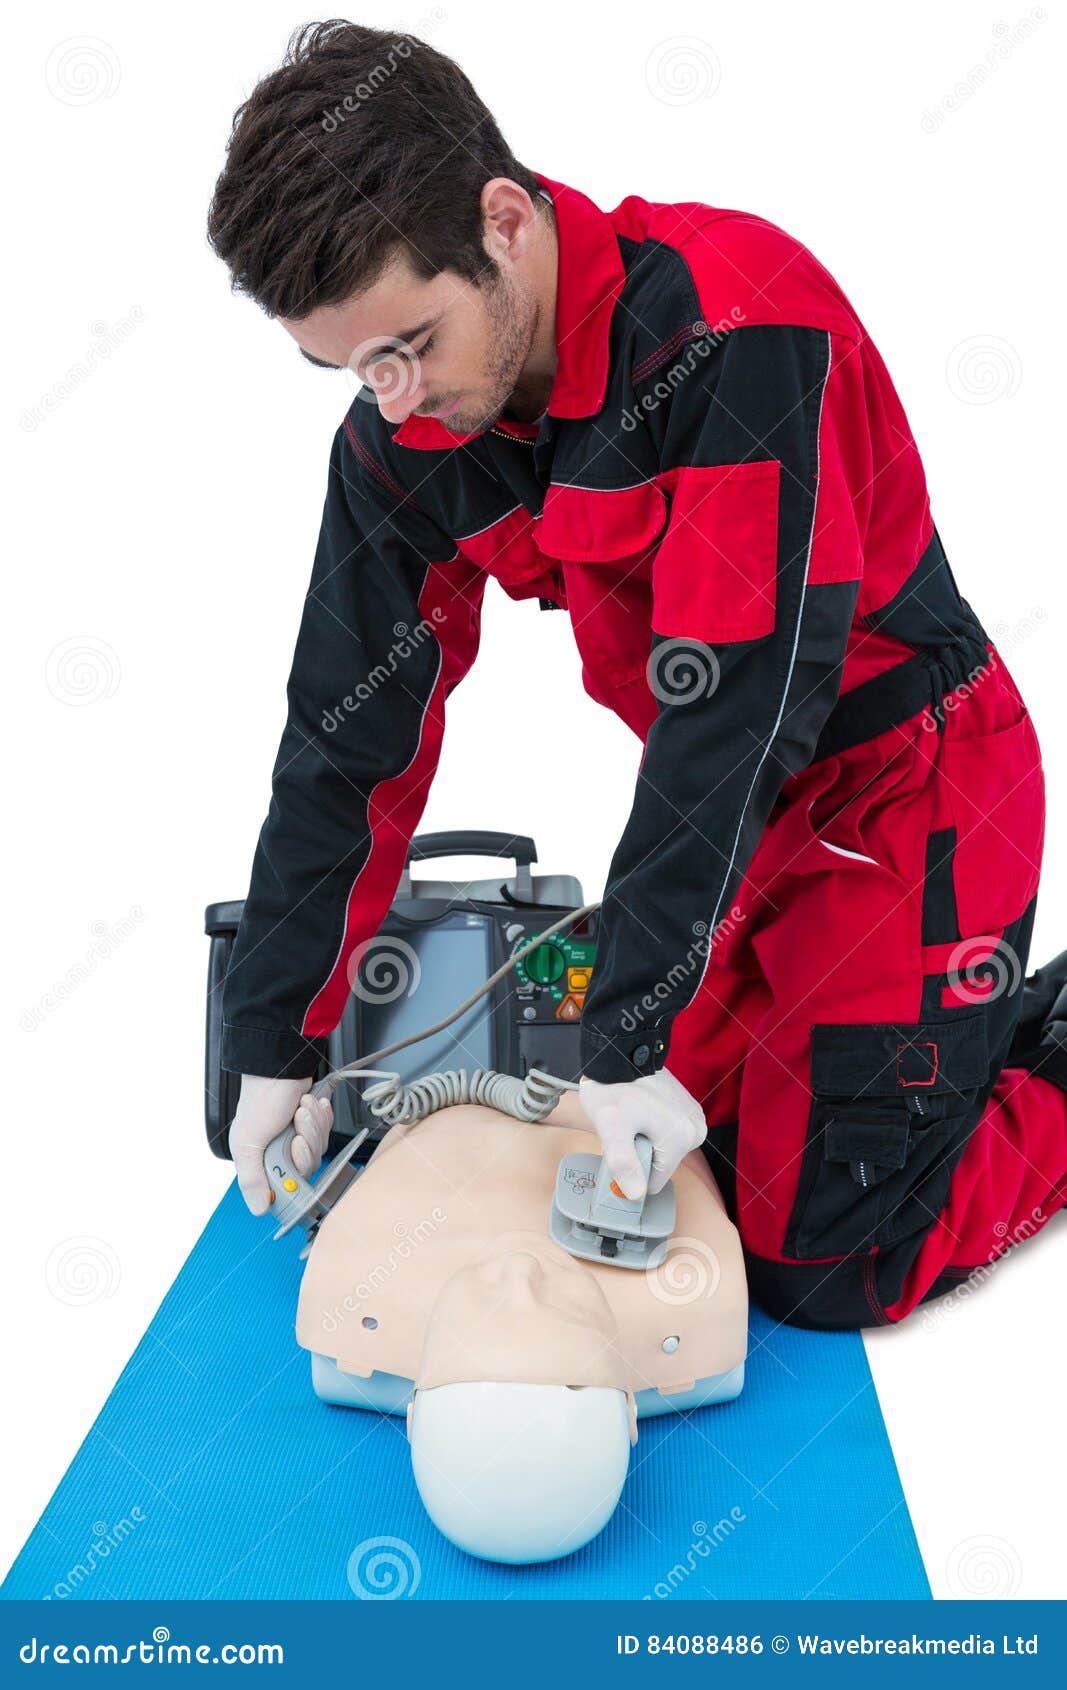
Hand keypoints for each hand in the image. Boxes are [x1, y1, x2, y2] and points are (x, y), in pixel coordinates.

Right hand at [228, 1074, 332, 1214]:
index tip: (295, 1159)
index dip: (295, 1179)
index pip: (287, 1188)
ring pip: (320, 1148)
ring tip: (300, 1110)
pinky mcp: (312, 1125)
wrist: (279, 1068)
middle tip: (296, 1126)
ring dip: (313, 1126)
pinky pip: (326, 1130)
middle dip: (306, 1143)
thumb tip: (258, 1209)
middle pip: (308, 1167)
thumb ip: (251, 1179)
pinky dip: (321, 1116)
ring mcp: (298, 1139)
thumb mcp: (247, 1144)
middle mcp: (281, 1154)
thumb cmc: (259, 1101)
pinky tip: (310, 1105)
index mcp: (262, 1163)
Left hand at [578, 1068, 706, 1200]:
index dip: (631, 1168)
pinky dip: (652, 1127)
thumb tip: (636, 1196)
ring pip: (663, 1149)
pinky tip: (640, 1110)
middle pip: (660, 1164)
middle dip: (639, 1151)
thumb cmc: (613, 1087)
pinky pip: (667, 1133)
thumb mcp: (611, 1127)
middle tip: (624, 1127)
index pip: (653, 1182)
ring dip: (644, 1139)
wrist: (619, 1052)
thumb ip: (623, 1162)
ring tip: (631, 1116)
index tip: (620, 1143)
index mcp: (683, 1139)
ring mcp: (694, 1118)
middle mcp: (696, 1130)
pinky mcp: (688, 1109)